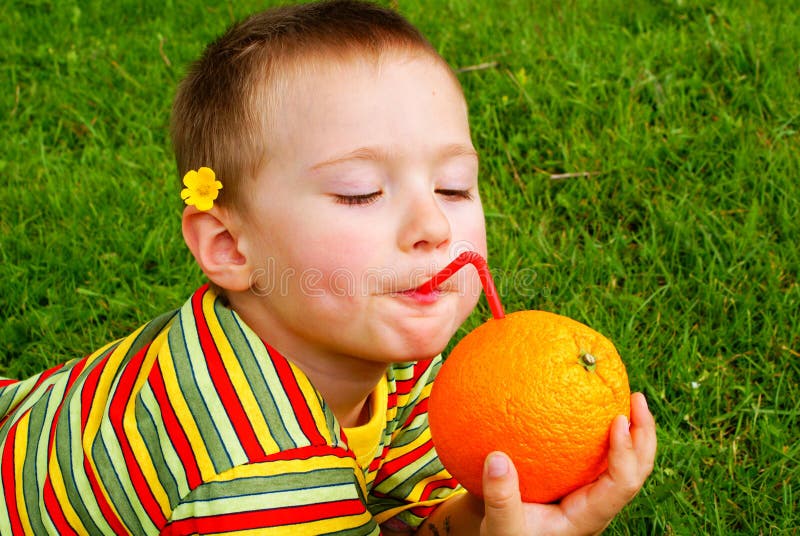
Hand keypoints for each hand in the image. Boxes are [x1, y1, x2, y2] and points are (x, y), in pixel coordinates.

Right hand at [480, 393, 655, 535]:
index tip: (618, 420)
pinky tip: (598, 411)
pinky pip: (607, 459)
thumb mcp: (502, 525)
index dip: (626, 452)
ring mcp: (593, 495)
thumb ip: (501, 497)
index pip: (621, 484)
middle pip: (637, 471)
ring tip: (629, 399)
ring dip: (634, 432)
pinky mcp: (582, 485)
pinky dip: (612, 435)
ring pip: (628, 464)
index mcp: (588, 516)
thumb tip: (497, 458)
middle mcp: (598, 505)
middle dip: (642, 435)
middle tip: (636, 398)